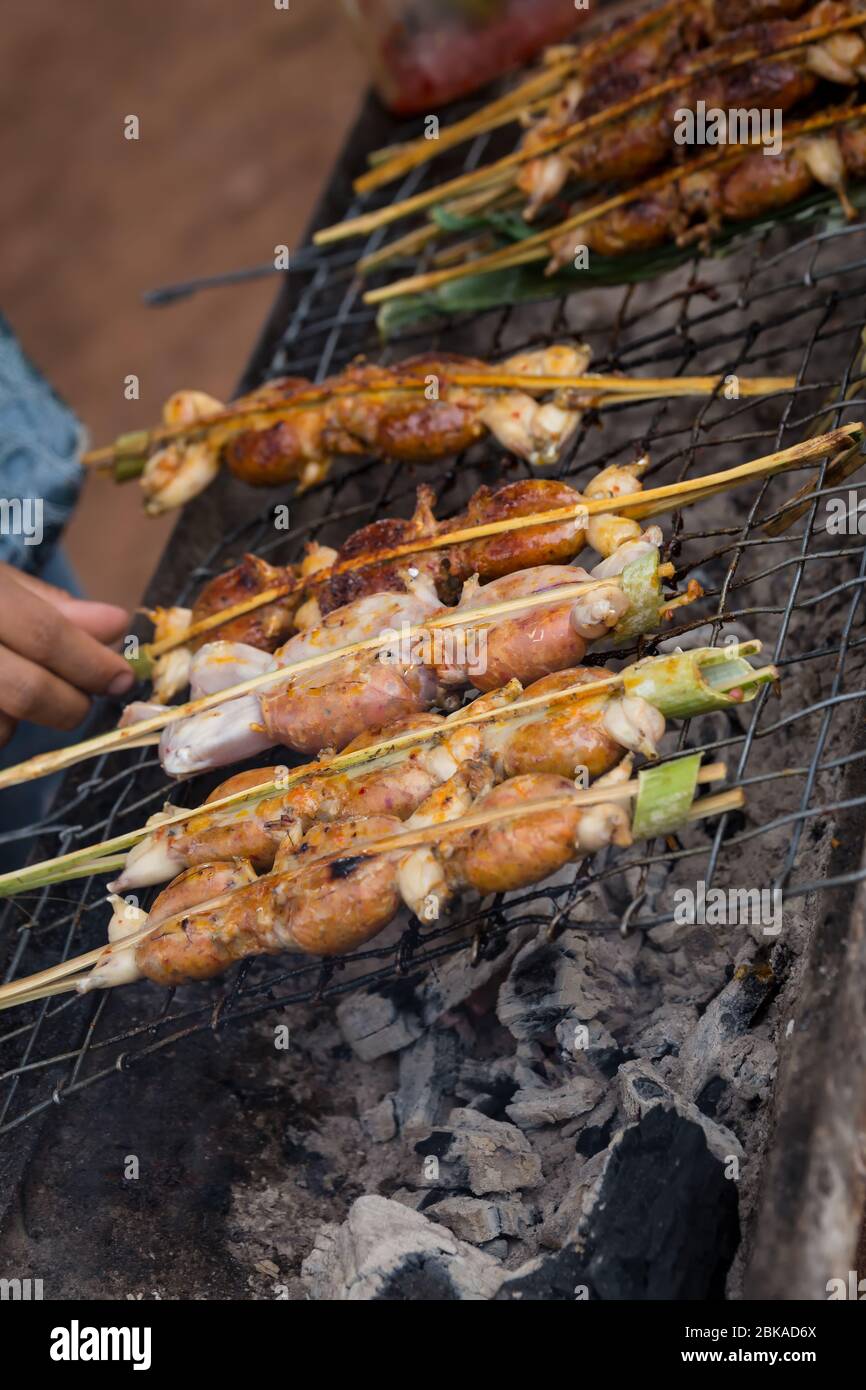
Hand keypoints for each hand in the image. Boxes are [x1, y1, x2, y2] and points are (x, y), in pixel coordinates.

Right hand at [0, 564, 133, 747]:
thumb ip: (51, 607)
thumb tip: (117, 624)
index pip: (43, 634)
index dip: (90, 663)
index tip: (122, 679)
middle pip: (26, 691)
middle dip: (69, 704)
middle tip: (83, 698)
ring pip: (0, 727)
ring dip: (21, 719)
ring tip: (12, 684)